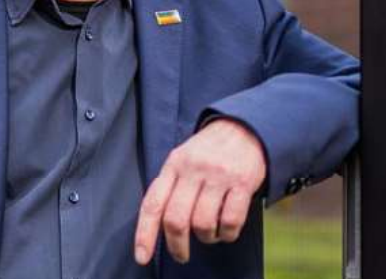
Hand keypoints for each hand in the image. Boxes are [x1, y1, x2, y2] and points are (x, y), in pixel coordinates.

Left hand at [133, 119, 265, 264]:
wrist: (243, 128)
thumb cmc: (207, 152)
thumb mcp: (182, 160)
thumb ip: (169, 186)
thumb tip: (155, 225)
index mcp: (173, 165)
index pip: (152, 203)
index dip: (144, 234)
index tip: (141, 257)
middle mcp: (193, 170)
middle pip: (176, 219)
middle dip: (176, 245)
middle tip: (180, 255)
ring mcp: (218, 176)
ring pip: (203, 223)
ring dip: (205, 238)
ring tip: (208, 235)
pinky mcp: (242, 183)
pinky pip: (231, 221)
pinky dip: (227, 234)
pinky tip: (226, 231)